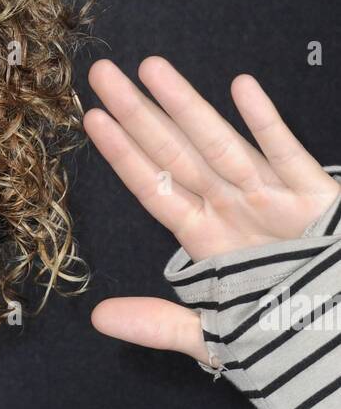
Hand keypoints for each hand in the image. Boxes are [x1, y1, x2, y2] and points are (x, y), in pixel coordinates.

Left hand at [81, 56, 340, 363]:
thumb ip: (158, 325)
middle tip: (102, 74)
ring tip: (152, 70)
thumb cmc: (279, 331)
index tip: (91, 121)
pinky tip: (241, 88)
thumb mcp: (212, 335)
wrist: (337, 338)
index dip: (122, 155)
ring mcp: (269, 198)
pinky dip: (266, 124)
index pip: (154, 188)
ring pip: (220, 145)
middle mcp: (230, 209)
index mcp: (204, 238)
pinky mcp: (313, 198)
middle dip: (139, 115)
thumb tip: (98, 318)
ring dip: (186, 107)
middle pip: (175, 155)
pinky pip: (286, 156)